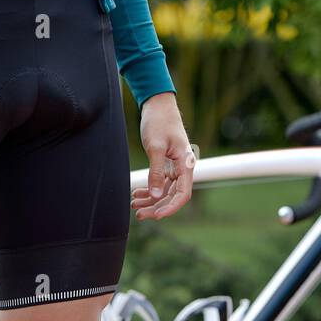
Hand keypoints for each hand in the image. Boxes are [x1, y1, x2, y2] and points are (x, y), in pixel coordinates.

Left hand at [132, 92, 195, 221]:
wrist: (158, 105)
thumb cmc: (159, 122)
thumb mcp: (155, 147)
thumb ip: (156, 172)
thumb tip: (156, 196)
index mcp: (185, 164)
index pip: (183, 194)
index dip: (171, 207)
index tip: (156, 216)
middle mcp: (183, 168)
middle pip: (172, 196)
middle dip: (156, 207)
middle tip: (138, 215)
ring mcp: (175, 166)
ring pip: (165, 191)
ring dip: (151, 200)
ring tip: (134, 205)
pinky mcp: (167, 164)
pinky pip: (160, 182)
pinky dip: (149, 189)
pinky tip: (137, 194)